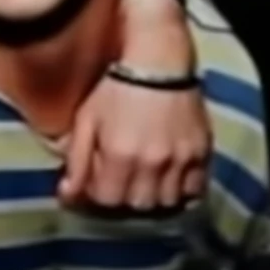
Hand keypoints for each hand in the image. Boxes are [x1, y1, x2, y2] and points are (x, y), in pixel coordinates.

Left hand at [60, 73, 210, 209]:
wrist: (158, 64)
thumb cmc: (114, 91)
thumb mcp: (86, 121)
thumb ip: (77, 161)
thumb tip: (66, 195)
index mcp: (120, 155)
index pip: (108, 200)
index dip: (98, 193)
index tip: (97, 180)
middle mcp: (152, 163)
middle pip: (137, 204)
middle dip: (124, 196)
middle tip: (120, 179)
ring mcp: (181, 160)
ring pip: (167, 202)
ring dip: (152, 196)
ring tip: (143, 179)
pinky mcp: (202, 153)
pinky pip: (195, 190)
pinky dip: (180, 191)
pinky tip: (168, 177)